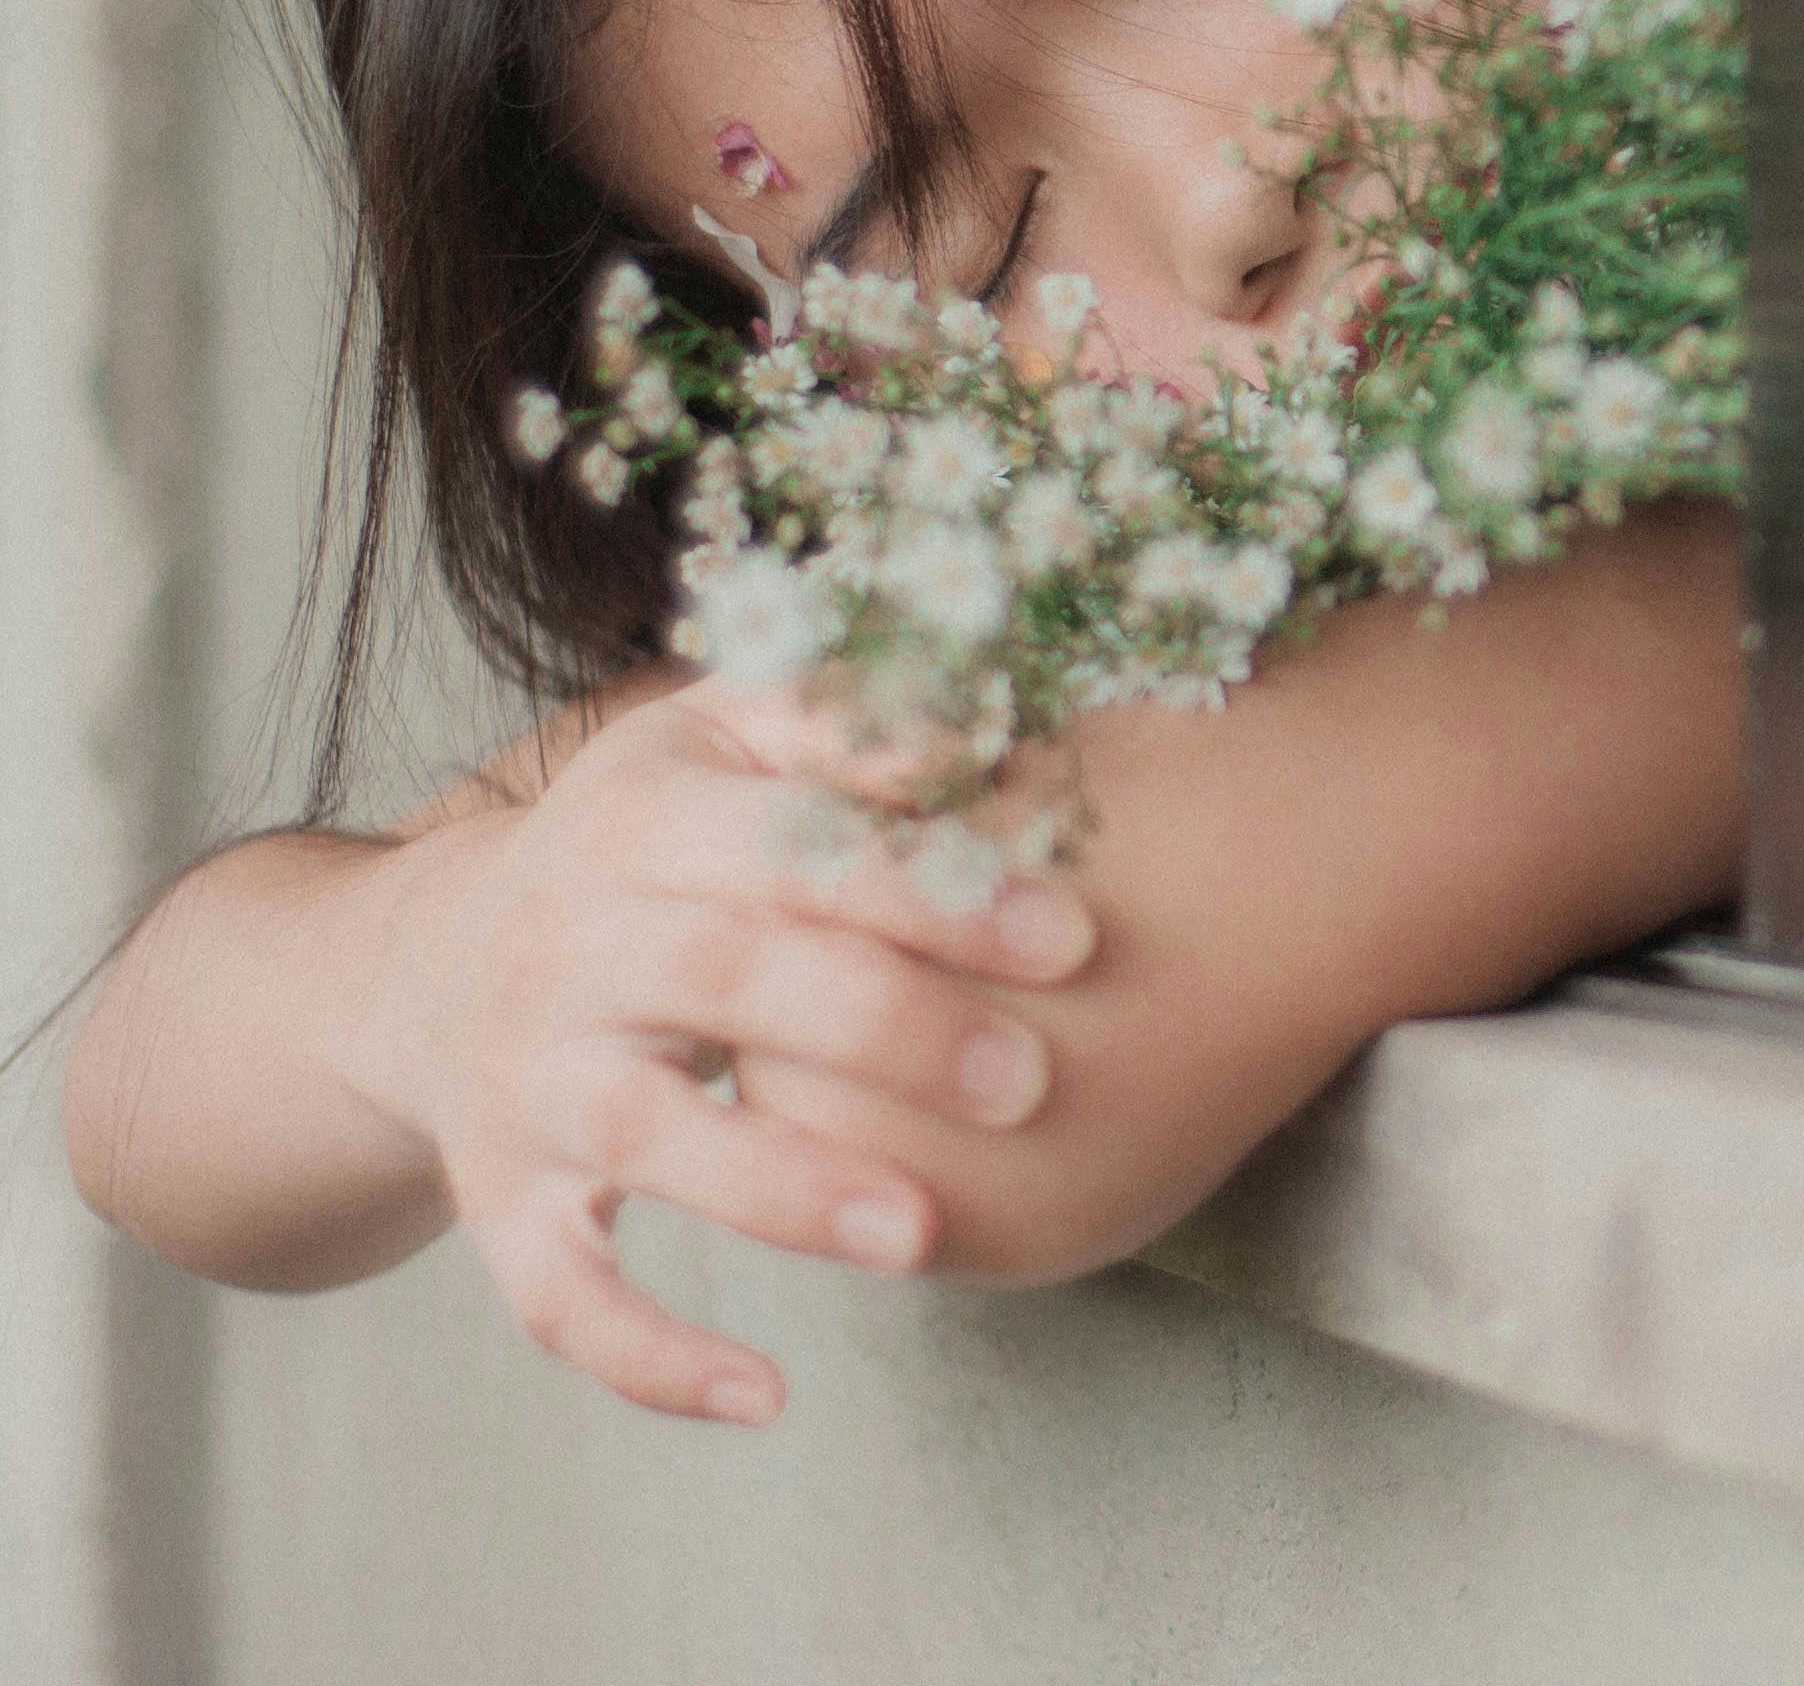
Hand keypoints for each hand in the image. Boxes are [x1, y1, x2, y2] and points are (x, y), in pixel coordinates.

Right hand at [335, 679, 1097, 1423]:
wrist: (432, 956)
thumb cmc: (656, 834)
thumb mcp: (725, 737)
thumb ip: (852, 716)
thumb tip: (996, 707)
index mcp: (638, 815)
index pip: (791, 848)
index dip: (928, 888)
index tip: (1069, 939)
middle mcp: (566, 944)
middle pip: (726, 979)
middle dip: (885, 1031)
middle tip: (1028, 1082)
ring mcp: (525, 1081)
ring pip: (645, 1138)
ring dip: (782, 1188)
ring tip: (917, 1232)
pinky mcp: (499, 1201)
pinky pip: (557, 1296)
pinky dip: (649, 1357)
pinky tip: (767, 1397)